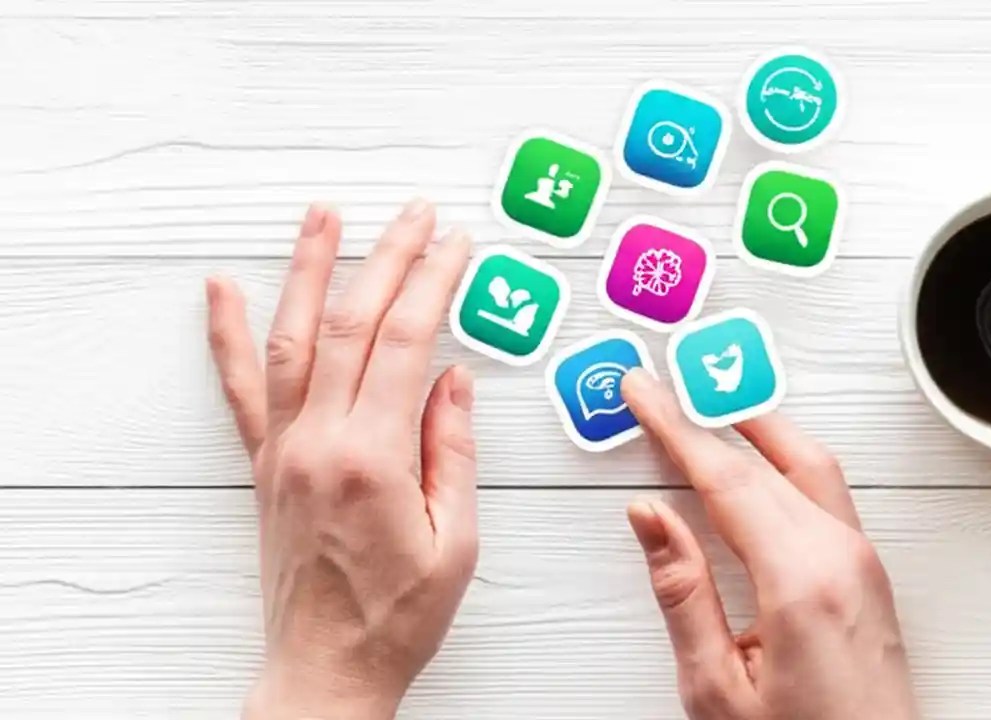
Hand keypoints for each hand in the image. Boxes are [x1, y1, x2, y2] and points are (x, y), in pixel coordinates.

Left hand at [205, 200, 477, 719]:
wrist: (327, 670)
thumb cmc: (396, 617)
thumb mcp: (456, 539)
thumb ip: (452, 450)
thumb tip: (453, 379)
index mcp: (373, 460)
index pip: (407, 343)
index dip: (434, 284)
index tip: (454, 244)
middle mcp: (319, 443)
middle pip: (353, 324)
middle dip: (388, 258)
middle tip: (415, 214)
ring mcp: (285, 449)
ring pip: (293, 338)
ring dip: (308, 269)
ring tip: (323, 216)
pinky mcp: (267, 464)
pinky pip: (243, 388)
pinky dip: (229, 334)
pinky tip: (223, 290)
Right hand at [622, 371, 918, 719]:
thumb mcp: (717, 689)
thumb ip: (682, 594)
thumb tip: (651, 519)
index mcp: (801, 581)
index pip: (727, 479)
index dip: (678, 429)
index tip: (644, 394)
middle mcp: (841, 557)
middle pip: (767, 459)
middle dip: (708, 417)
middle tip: (663, 390)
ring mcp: (862, 561)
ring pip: (806, 462)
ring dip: (753, 425)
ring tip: (706, 404)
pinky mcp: (868, 572)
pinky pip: (824, 488)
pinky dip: (781, 457)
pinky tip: (755, 458)